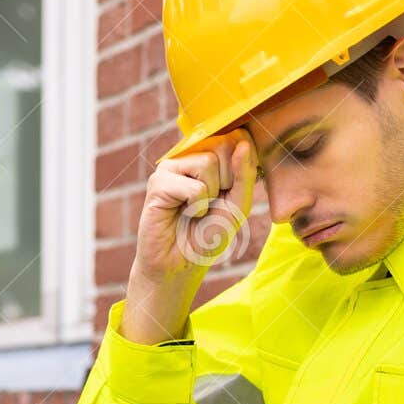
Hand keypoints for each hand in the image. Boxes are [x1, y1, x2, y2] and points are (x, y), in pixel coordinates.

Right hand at [134, 130, 258, 282]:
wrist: (180, 263)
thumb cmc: (207, 235)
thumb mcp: (238, 205)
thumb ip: (245, 174)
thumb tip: (242, 142)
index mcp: (209, 158)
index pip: (236, 140)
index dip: (241, 168)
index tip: (229, 192)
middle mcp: (188, 158)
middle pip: (223, 146)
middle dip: (227, 182)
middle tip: (210, 203)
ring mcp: (171, 167)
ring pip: (207, 163)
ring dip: (209, 196)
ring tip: (195, 210)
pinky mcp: (158, 182)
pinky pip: (194, 186)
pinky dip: (196, 207)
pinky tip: (183, 214)